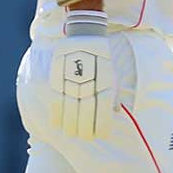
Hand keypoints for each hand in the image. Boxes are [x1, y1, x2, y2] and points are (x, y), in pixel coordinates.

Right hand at [48, 12, 117, 139]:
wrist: (86, 33)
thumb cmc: (102, 58)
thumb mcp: (113, 74)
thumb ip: (113, 94)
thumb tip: (116, 113)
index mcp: (105, 80)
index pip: (103, 108)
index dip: (100, 124)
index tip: (99, 135)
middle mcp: (89, 79)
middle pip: (86, 109)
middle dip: (85, 127)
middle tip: (84, 138)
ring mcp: (72, 76)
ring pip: (70, 105)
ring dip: (70, 122)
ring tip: (70, 134)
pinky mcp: (59, 72)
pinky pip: (56, 95)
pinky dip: (56, 110)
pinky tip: (56, 122)